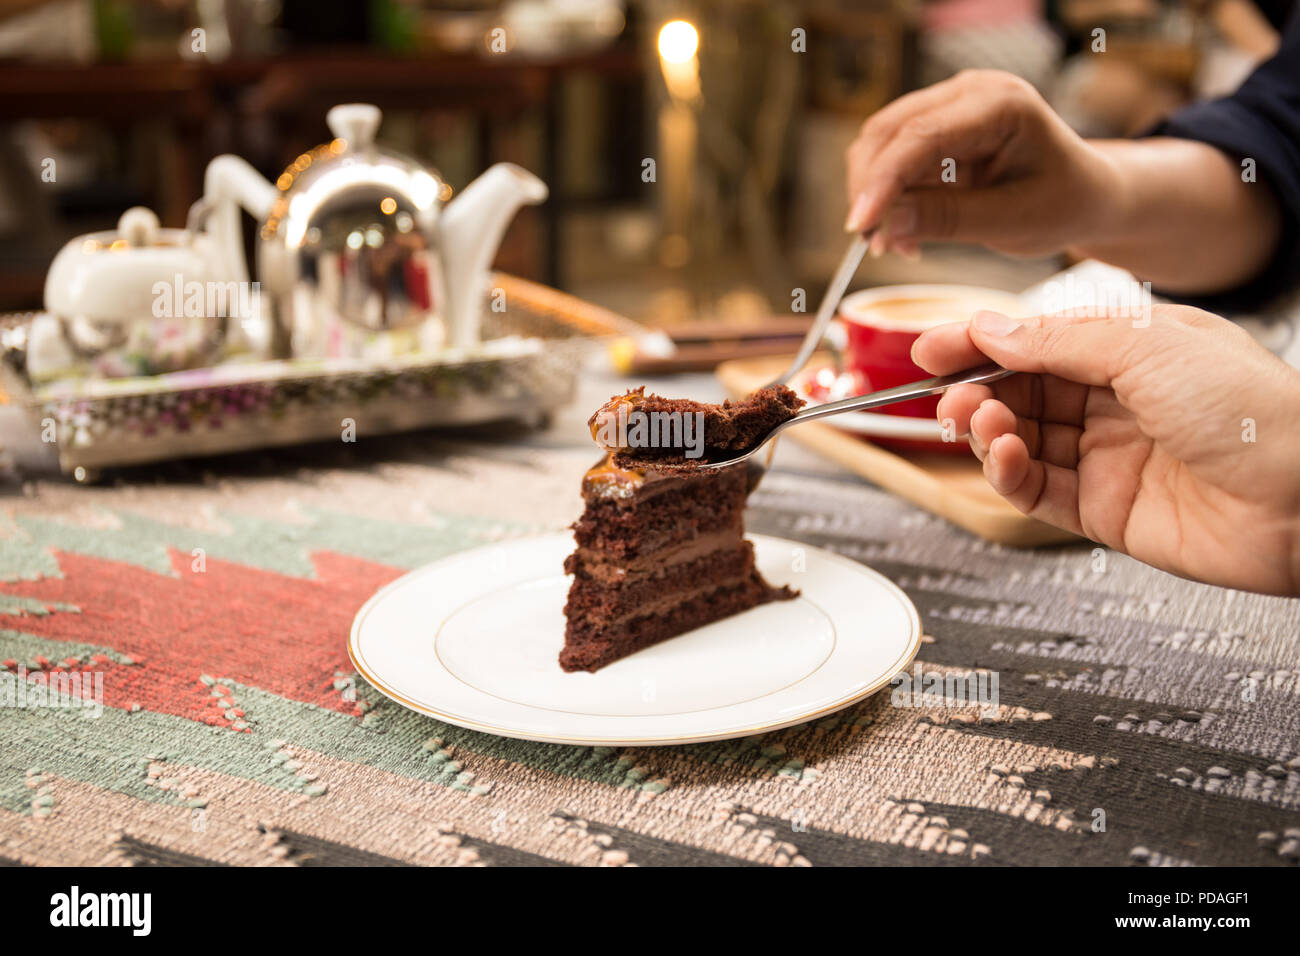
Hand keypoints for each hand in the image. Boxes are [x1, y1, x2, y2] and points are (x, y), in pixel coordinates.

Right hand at [844, 69, 1122, 256]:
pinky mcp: (937, 127)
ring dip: (876, 196)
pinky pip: (893, 158)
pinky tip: (906, 232)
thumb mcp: (1012, 221)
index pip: (921, 135)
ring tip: (895, 244)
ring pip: (881, 144)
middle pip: (888, 131)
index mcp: (1001, 103)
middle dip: (871, 189)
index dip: (882, 181)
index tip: (860, 226)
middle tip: (873, 243)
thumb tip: (885, 224)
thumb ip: (948, 219)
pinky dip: (889, 197)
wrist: (1085, 196)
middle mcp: (970, 91)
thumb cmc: (1063, 204)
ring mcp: (951, 104)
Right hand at [912, 304, 1299, 594]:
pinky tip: (1001, 455)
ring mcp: (1110, 458)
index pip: (1037, 342)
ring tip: (978, 422)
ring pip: (1021, 441)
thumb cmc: (1259, 414)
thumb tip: (990, 327)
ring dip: (988, 430)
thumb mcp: (1147, 348)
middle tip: (949, 394)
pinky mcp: (1105, 512)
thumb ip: (1057, 340)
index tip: (929, 347)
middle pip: (1021, 393)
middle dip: (977, 389)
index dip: (980, 342)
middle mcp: (1119, 402)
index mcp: (1134, 350)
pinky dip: (1007, 473)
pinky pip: (1037, 490)